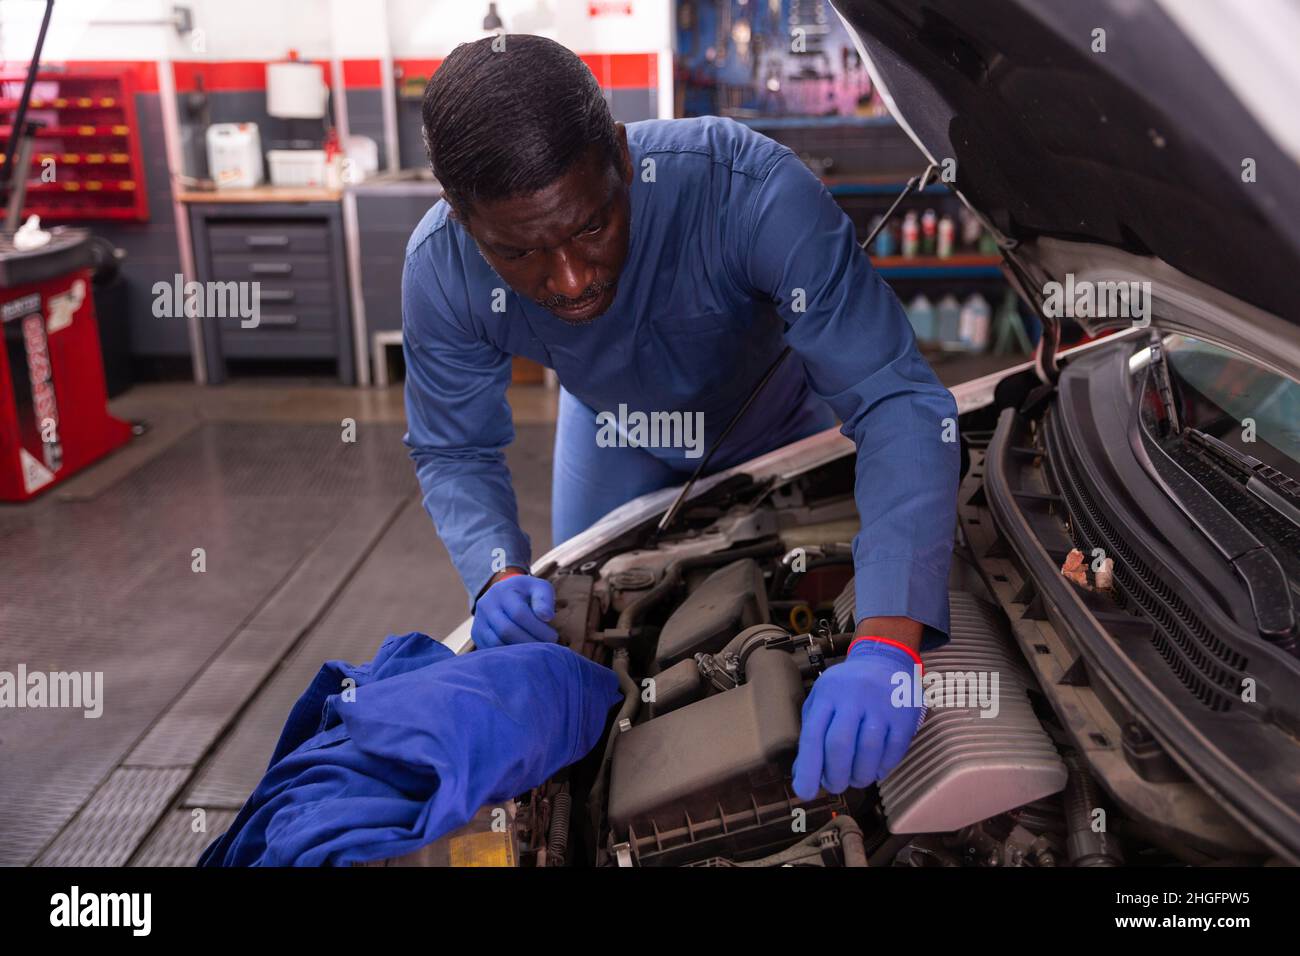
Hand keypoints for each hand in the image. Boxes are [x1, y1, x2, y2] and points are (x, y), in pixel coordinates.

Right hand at [471, 573, 557, 647]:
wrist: (504, 593)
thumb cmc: (527, 593)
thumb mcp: (539, 588)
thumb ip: (544, 599)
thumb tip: (546, 616)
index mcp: (502, 591)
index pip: (519, 613)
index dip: (538, 629)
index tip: (553, 637)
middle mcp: (486, 605)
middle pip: (506, 630)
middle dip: (529, 642)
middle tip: (546, 648)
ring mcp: (478, 620)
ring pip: (497, 642)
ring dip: (519, 651)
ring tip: (536, 653)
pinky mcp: (476, 634)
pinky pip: (490, 649)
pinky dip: (508, 655)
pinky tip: (523, 655)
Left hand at [792, 638, 923, 799]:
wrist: (885, 660)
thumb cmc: (846, 687)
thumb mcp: (822, 699)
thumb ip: (811, 733)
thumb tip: (802, 775)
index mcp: (828, 694)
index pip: (813, 735)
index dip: (808, 768)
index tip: (805, 793)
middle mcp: (854, 697)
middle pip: (840, 745)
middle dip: (835, 776)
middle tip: (835, 786)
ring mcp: (882, 705)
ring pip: (869, 751)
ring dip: (860, 775)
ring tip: (856, 779)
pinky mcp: (905, 715)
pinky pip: (894, 751)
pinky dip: (883, 768)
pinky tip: (876, 769)